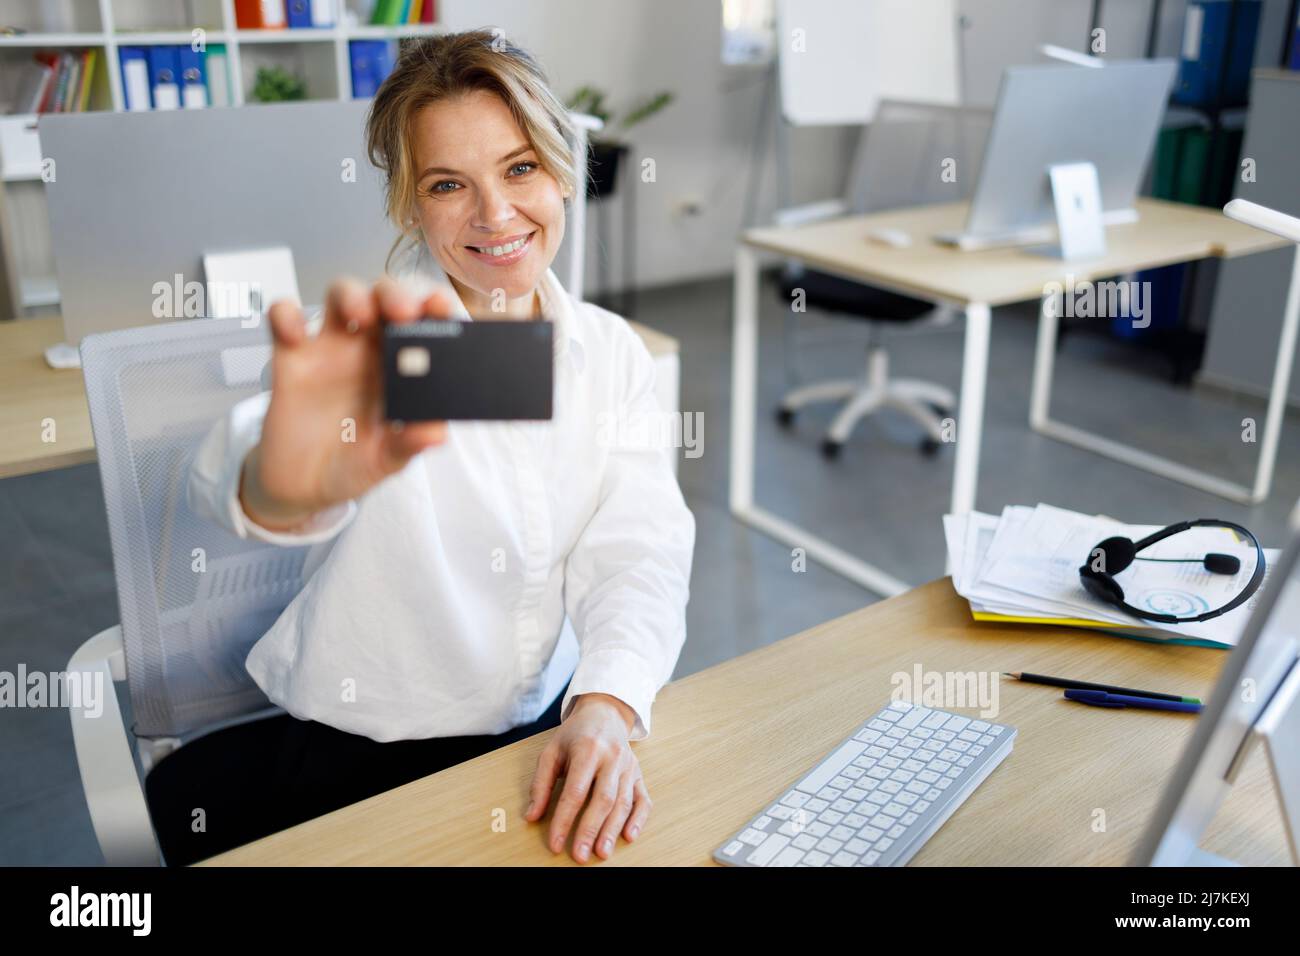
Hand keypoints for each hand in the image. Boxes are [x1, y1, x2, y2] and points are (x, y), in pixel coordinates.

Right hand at [240, 277, 452, 530]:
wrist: (303, 487)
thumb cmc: (353, 465)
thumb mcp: (386, 461)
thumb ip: (408, 444)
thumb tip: (436, 434)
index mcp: (403, 368)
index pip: (423, 325)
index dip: (432, 309)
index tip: (441, 306)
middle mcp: (369, 350)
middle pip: (383, 298)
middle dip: (395, 294)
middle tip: (404, 312)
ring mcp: (330, 350)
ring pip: (340, 296)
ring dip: (351, 294)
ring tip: (360, 314)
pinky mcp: (291, 359)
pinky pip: (283, 320)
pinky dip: (285, 315)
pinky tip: (295, 335)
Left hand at [524, 694, 651, 862]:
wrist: (604, 714)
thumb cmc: (576, 735)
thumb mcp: (552, 751)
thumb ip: (540, 784)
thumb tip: (532, 816)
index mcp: (587, 749)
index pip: (575, 791)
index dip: (564, 819)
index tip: (555, 842)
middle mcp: (612, 757)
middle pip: (602, 799)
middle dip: (591, 829)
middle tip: (580, 855)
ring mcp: (628, 767)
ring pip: (623, 802)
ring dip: (612, 830)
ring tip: (601, 853)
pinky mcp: (639, 774)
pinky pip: (643, 799)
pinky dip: (639, 820)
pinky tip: (629, 836)